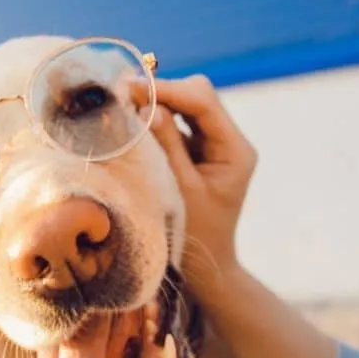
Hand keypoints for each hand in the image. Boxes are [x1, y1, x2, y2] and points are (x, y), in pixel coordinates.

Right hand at [134, 75, 257, 302]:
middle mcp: (230, 142)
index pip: (202, 102)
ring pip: (186, 107)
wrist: (206, 271)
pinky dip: (156, 121)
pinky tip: (133, 124)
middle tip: (123, 95)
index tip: (129, 87)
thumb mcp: (179, 190)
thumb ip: (166, 146)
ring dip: (157, 105)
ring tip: (124, 107)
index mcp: (235, 150)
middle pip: (198, 96)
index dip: (166, 89)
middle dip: (162, 92)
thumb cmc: (195, 238)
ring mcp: (214, 147)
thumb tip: (148, 107)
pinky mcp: (198, 154)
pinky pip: (178, 125)